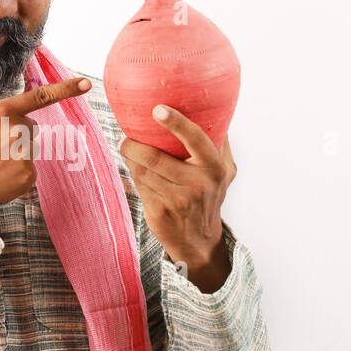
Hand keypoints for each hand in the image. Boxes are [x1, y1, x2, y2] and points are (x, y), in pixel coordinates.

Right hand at [0, 77, 92, 219]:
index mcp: (1, 111)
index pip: (39, 96)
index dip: (66, 89)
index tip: (86, 83)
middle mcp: (17, 128)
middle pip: (30, 128)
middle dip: (17, 137)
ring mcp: (25, 152)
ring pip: (29, 151)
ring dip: (15, 157)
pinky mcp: (30, 174)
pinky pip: (29, 171)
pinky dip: (17, 177)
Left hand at [118, 105, 235, 292]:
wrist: (199, 240)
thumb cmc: (210, 196)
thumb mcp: (225, 172)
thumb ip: (220, 144)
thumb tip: (215, 111)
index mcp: (214, 168)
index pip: (195, 139)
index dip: (176, 123)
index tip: (158, 109)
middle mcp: (197, 184)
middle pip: (154, 156)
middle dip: (133, 144)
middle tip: (126, 137)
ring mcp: (177, 200)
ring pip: (142, 170)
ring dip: (130, 158)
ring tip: (128, 149)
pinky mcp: (159, 212)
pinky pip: (138, 185)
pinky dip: (132, 174)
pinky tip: (133, 169)